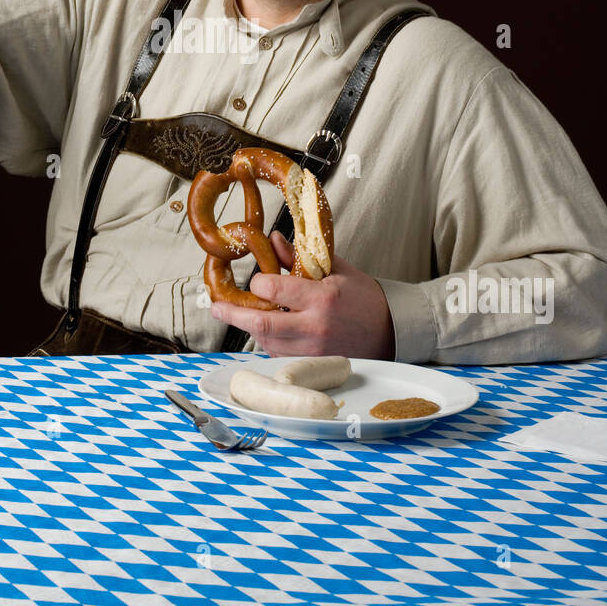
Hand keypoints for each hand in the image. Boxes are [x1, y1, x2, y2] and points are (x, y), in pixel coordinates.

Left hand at [209, 231, 395, 358]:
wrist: (390, 331)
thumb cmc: (363, 297)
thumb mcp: (334, 269)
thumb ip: (299, 257)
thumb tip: (271, 240)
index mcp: (321, 298)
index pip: (273, 290)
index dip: (257, 284)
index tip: (256, 280)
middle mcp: (314, 327)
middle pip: (261, 324)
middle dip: (233, 315)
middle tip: (216, 308)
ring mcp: (312, 350)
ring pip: (266, 342)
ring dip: (251, 329)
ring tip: (241, 315)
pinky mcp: (312, 365)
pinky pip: (279, 354)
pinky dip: (269, 342)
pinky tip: (270, 330)